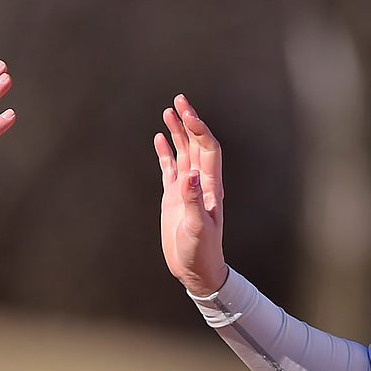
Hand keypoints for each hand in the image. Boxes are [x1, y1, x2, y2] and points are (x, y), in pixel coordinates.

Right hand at [154, 94, 228, 295]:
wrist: (197, 271)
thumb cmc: (201, 253)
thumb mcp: (197, 229)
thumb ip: (193, 201)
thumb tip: (190, 174)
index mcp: (210, 187)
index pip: (208, 149)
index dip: (199, 129)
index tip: (186, 113)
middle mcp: (201, 183)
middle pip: (197, 144)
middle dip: (189, 121)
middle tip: (179, 99)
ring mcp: (187, 189)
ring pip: (184, 152)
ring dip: (178, 132)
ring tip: (168, 112)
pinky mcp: (175, 197)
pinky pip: (170, 168)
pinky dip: (166, 152)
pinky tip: (160, 139)